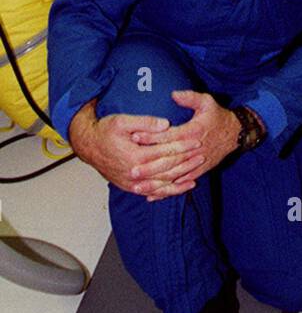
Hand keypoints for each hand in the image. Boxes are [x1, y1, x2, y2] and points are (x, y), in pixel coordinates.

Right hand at [68, 99, 201, 198]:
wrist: (88, 146)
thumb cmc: (105, 131)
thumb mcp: (122, 121)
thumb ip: (145, 123)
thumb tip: (166, 124)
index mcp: (134, 155)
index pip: (165, 152)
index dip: (182, 146)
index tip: (197, 140)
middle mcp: (135, 172)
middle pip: (167, 169)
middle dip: (186, 162)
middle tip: (202, 154)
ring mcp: (133, 183)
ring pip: (164, 184)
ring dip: (182, 178)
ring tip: (198, 171)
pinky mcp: (132, 187)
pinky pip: (155, 192)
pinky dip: (171, 190)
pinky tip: (185, 186)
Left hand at [128, 90, 241, 198]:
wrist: (236, 133)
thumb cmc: (217, 116)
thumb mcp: (206, 102)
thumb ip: (189, 97)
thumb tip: (173, 94)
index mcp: (192, 132)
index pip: (169, 136)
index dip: (152, 137)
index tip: (134, 137)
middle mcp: (193, 149)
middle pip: (169, 160)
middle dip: (150, 166)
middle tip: (131, 170)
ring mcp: (196, 162)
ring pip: (174, 175)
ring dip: (156, 182)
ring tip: (138, 186)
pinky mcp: (199, 171)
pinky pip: (181, 183)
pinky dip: (167, 190)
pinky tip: (153, 196)